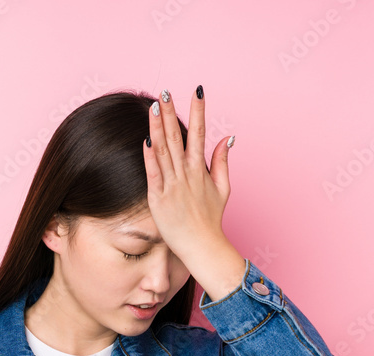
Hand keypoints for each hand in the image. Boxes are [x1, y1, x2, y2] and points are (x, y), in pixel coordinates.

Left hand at [143, 86, 233, 255]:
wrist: (203, 247)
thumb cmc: (211, 220)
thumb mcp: (223, 188)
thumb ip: (222, 161)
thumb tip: (228, 137)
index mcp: (200, 170)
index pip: (199, 133)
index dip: (198, 110)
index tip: (197, 90)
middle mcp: (186, 174)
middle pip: (177, 137)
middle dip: (172, 113)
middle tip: (166, 91)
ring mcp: (172, 186)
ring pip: (163, 151)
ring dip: (158, 128)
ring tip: (154, 106)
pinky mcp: (159, 199)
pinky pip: (153, 174)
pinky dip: (149, 157)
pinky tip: (145, 140)